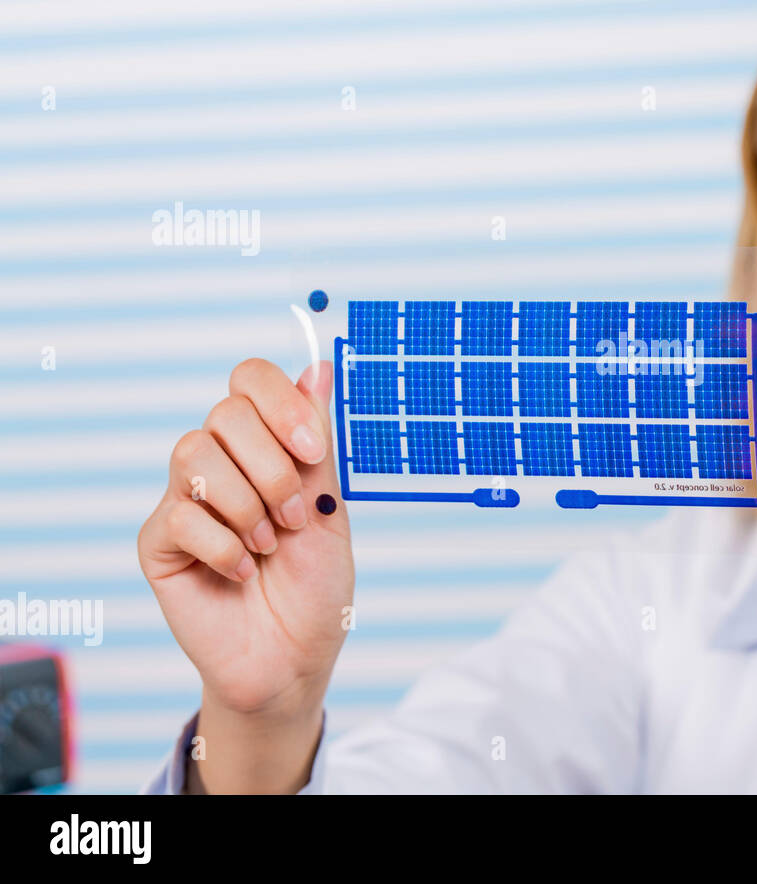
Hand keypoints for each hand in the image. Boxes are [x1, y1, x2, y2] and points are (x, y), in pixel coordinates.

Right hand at [138, 358, 353, 721]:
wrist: (293, 658)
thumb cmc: (315, 586)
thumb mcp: (328, 506)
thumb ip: (316, 442)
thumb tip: (320, 367)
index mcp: (265, 445)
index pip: (250, 380)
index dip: (280, 403)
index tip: (313, 449)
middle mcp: (221, 463)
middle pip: (224, 413)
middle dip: (271, 466)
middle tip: (294, 516)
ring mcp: (183, 499)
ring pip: (194, 453)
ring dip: (247, 505)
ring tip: (269, 547)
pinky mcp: (159, 543)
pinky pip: (179, 516)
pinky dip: (224, 547)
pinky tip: (242, 573)